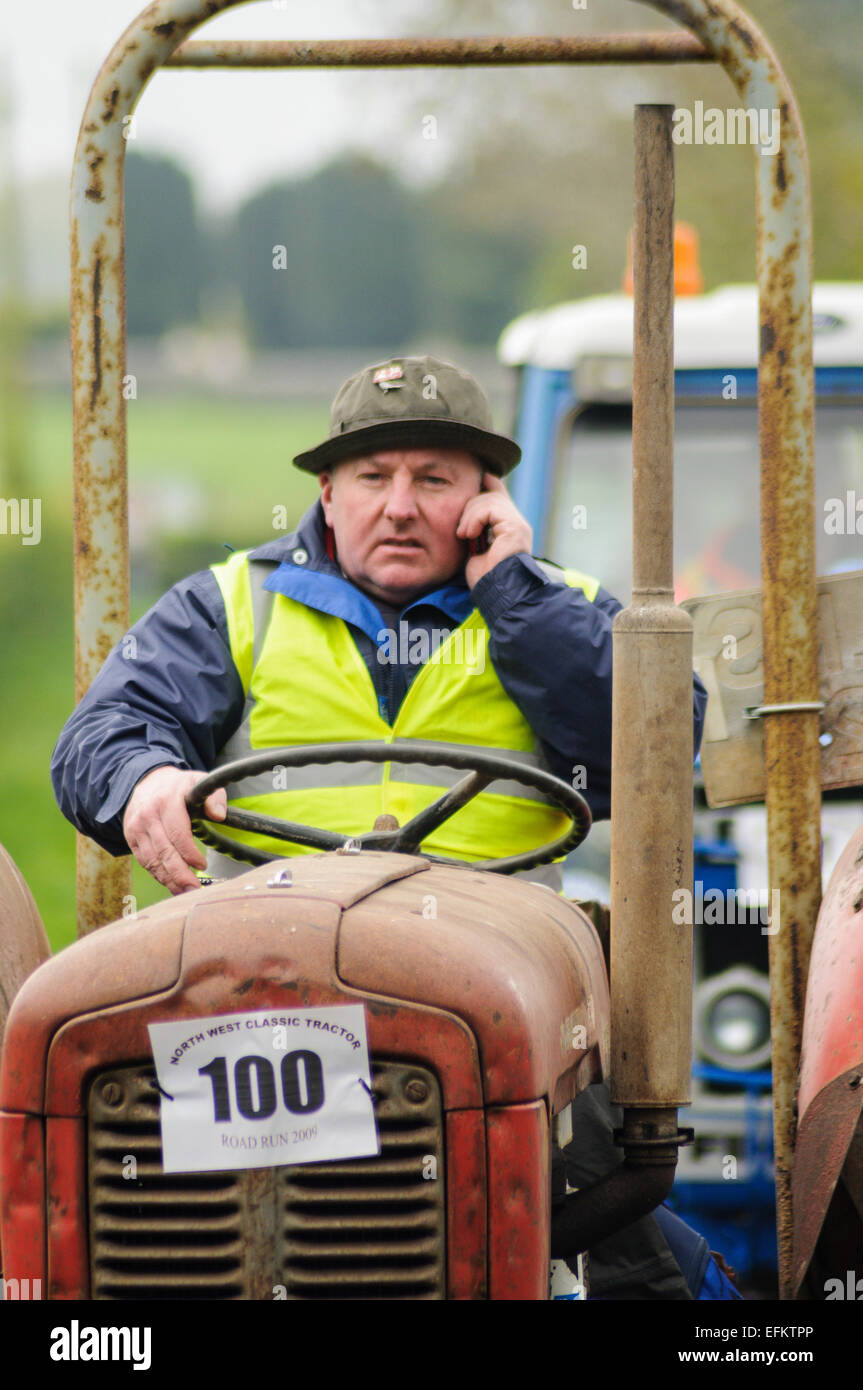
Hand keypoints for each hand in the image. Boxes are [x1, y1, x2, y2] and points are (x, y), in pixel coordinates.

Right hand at [122, 766, 225, 895]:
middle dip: (180, 874)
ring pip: (152, 860)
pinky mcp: (131, 837)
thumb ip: (214, 796)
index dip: (190, 853)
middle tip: (194, 889)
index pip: (177, 833)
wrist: (148, 781)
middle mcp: (148, 815)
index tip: (203, 865)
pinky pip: (144, 861)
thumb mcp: (199, 782)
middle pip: (164, 851)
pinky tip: (171, 883)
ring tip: (184, 891)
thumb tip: (219, 815)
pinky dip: (158, 874)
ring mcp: (136, 827)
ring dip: (168, 879)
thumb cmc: (179, 786)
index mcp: (166, 801)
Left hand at [457, 472, 532, 587]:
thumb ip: (474, 526)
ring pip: (490, 500)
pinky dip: (475, 519)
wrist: (494, 592)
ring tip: (464, 535)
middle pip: (491, 495)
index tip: (477, 479)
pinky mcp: (515, 527)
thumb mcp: (474, 545)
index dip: (487, 483)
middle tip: (461, 531)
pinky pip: (491, 509)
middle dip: (470, 506)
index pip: (499, 494)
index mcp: (509, 526)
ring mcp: (518, 525)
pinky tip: (469, 535)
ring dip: (470, 516)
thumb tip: (465, 511)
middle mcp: (517, 523)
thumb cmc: (483, 576)